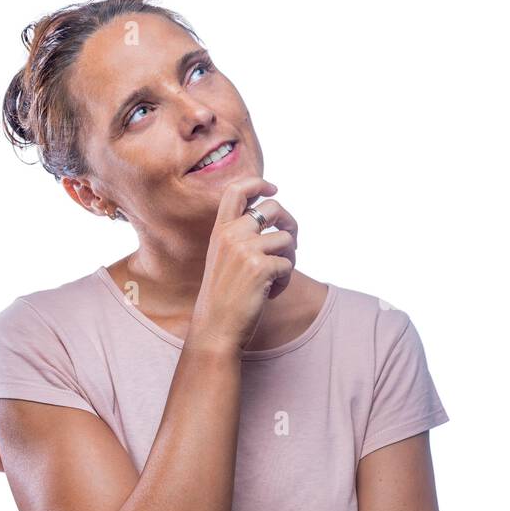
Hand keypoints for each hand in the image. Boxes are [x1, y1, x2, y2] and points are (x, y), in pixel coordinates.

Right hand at [191, 176, 298, 352]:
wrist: (216, 327)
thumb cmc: (224, 296)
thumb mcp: (224, 258)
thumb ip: (241, 236)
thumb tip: (275, 218)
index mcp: (220, 230)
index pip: (237, 190)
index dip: (258, 183)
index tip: (273, 188)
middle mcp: (231, 234)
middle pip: (274, 208)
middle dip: (290, 223)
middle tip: (293, 241)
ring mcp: (245, 249)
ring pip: (287, 239)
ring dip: (288, 259)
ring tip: (274, 278)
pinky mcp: (261, 267)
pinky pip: (289, 265)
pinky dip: (285, 280)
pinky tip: (269, 292)